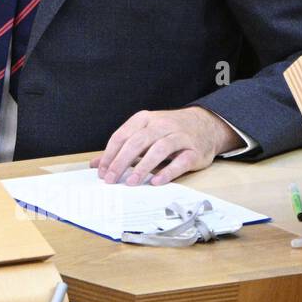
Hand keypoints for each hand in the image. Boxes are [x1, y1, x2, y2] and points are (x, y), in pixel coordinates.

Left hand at [90, 106, 243, 185]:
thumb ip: (120, 148)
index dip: (109, 154)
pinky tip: (156, 181)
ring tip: (131, 182)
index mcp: (144, 119)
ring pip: (158, 150)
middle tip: (111, 179)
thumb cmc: (168, 131)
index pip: (122, 136)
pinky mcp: (194, 151)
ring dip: (143, 167)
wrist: (205, 124)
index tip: (101, 172)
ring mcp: (179, 136)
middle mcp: (161, 125)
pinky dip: (168, 172)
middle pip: (137, 142)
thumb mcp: (143, 133)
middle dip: (121, 162)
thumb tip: (96, 164)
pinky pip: (180, 161)